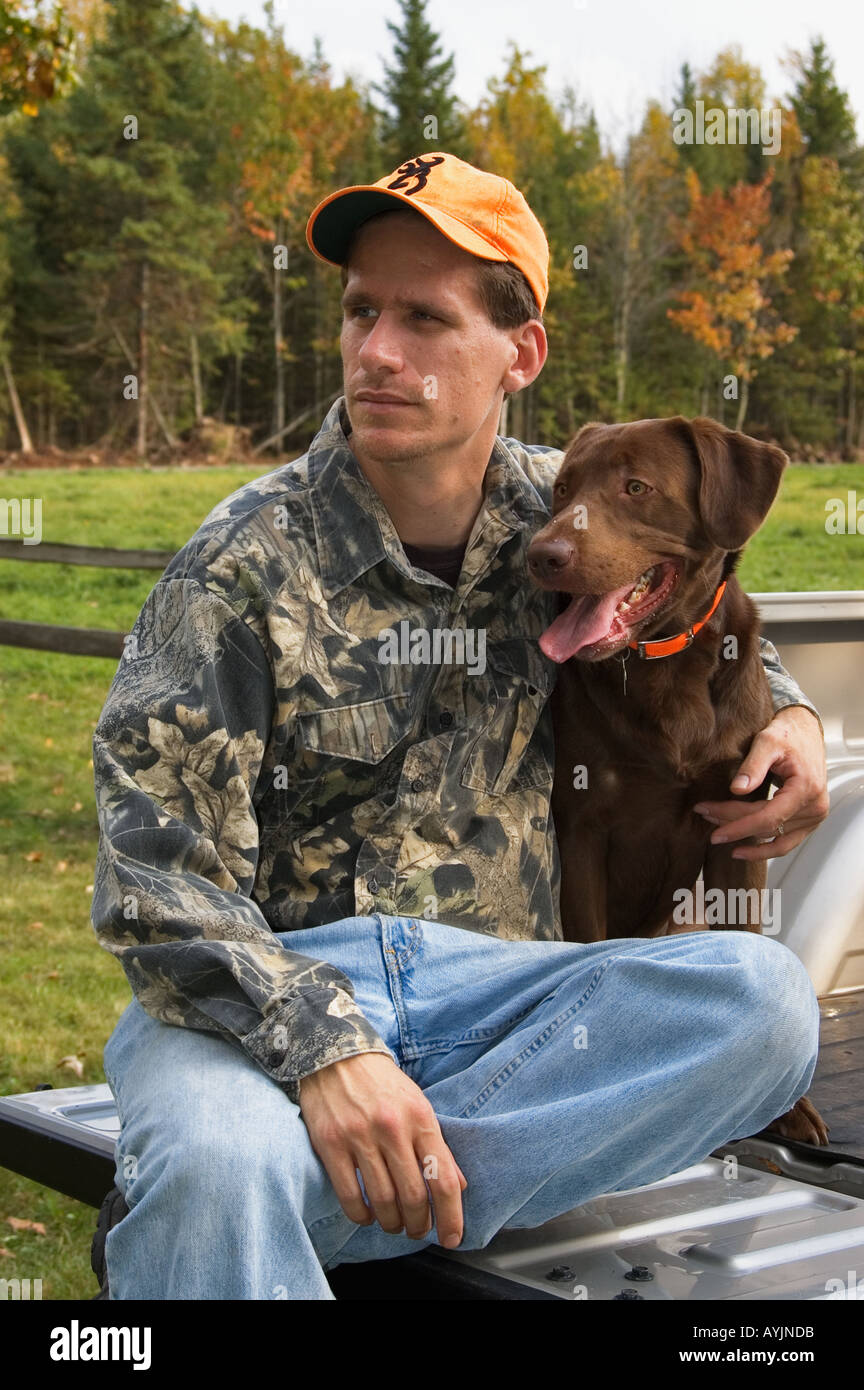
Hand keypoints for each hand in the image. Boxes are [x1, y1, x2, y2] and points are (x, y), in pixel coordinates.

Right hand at [298, 1051, 467, 1246]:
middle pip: (414, 1196)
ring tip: (395, 1225)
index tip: (453, 1238)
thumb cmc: (382, 1083)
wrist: (336, 1054)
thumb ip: (436, 1145)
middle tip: (419, 1230)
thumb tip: (458, 1185)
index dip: (452, 1215)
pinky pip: (350, 1196)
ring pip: (383, 1200)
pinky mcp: (331, 1144)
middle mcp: (392, 1128)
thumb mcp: (418, 1105)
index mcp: (420, 1118)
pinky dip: (362, 1215)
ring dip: (392, 1223)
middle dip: (420, 1224)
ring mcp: (360, 1137)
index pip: (443, 1178)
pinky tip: (368, 1216)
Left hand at [693, 705, 828, 860]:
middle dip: (734, 825)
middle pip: (768, 827)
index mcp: (806, 789)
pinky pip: (786, 842)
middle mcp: (815, 808)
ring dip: (746, 838)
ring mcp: (814, 817)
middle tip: (705, 816)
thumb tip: (736, 789)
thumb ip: (753, 766)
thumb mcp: (768, 741)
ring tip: (718, 833)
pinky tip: (742, 849)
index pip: (768, 817)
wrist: (806, 732)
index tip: (712, 827)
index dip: (738, 825)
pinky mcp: (809, 821)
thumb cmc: (788, 734)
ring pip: (775, 838)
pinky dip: (765, 848)